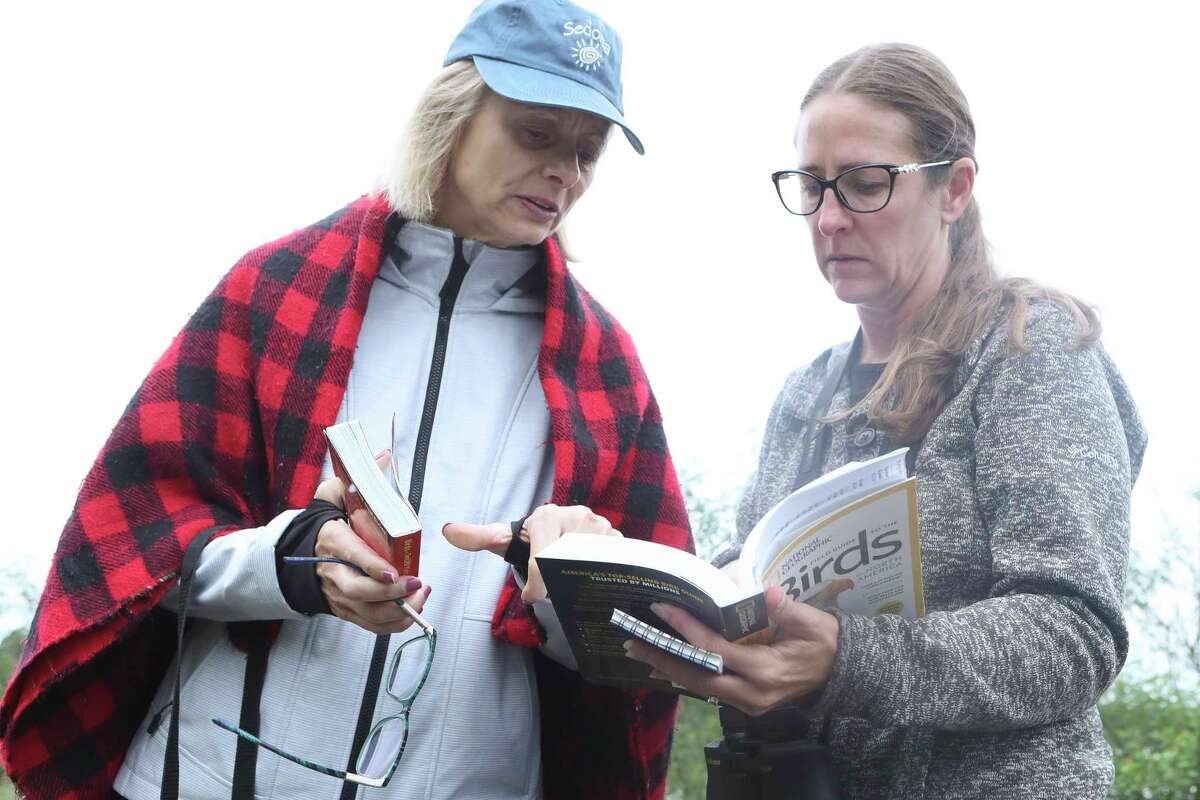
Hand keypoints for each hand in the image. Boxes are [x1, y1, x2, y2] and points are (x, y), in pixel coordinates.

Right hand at [312, 449, 429, 633]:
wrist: (300, 553)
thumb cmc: (326, 521)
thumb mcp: (334, 494)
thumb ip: (359, 477)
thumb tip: (385, 456)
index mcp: (332, 540)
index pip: (352, 556)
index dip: (373, 567)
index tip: (395, 573)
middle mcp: (333, 572)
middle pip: (358, 592)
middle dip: (390, 594)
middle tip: (417, 584)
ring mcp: (339, 595)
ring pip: (367, 614)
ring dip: (397, 611)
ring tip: (421, 596)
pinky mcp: (347, 610)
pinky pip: (371, 625)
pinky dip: (394, 624)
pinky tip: (414, 608)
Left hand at [442, 503, 621, 602]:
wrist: (557, 534)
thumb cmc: (527, 540)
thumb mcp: (503, 539)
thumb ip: (476, 537)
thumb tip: (446, 530)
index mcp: (547, 517)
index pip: (542, 557)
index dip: (536, 583)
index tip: (531, 596)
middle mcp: (577, 515)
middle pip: (568, 562)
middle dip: (558, 581)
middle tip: (551, 590)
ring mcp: (601, 526)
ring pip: (592, 563)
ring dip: (580, 578)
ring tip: (571, 583)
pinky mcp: (618, 540)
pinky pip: (615, 562)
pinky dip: (605, 575)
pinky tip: (594, 580)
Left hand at [623, 586, 839, 715]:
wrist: (842, 674)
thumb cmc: (827, 643)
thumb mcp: (813, 623)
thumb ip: (787, 609)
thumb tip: (767, 591)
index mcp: (767, 671)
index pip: (718, 650)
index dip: (689, 630)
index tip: (665, 609)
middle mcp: (753, 693)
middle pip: (699, 677)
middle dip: (665, 659)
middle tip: (633, 641)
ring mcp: (749, 703)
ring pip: (701, 688)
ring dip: (670, 669)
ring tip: (640, 652)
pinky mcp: (747, 703)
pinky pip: (710, 691)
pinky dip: (687, 676)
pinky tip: (666, 666)